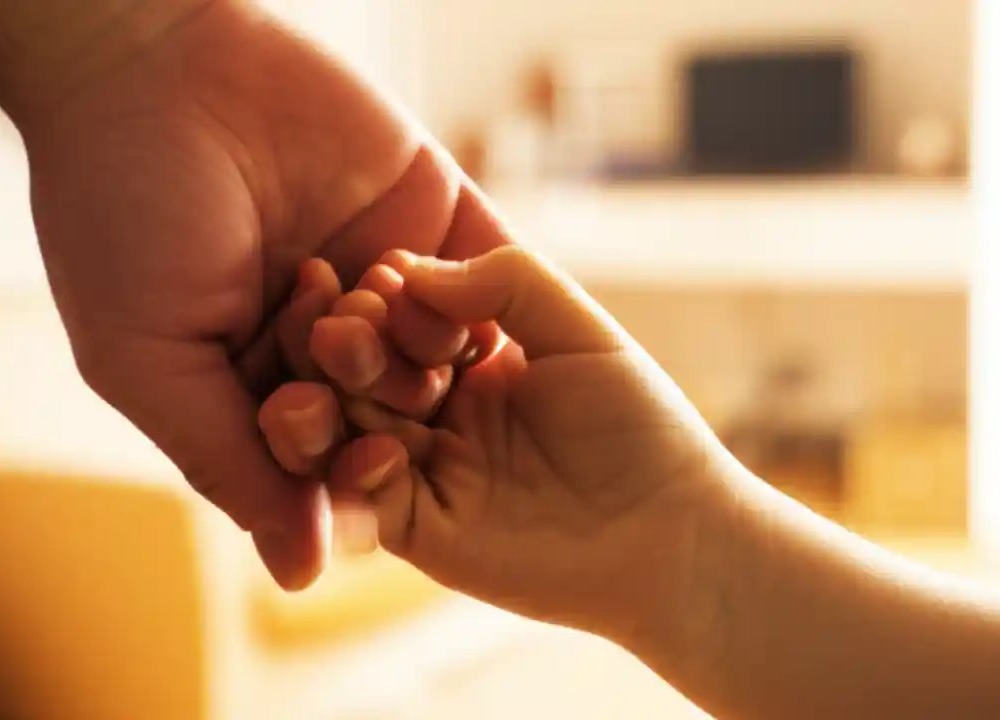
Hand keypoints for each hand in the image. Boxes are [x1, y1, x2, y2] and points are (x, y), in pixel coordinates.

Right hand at [20, 2, 509, 587]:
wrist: (150, 62)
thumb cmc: (120, 213)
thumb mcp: (149, 359)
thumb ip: (228, 463)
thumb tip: (302, 574)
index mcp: (256, 376)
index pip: (316, 455)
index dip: (338, 473)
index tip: (351, 472)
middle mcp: (326, 334)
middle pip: (387, 411)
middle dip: (383, 416)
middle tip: (375, 410)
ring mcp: (382, 270)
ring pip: (439, 350)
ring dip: (425, 359)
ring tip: (378, 333)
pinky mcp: (429, 209)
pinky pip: (483, 268)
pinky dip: (484, 295)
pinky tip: (477, 318)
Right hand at [319, 248, 728, 639]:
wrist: (672, 534)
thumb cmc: (638, 425)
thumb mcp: (580, 330)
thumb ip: (506, 281)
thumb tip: (408, 269)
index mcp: (472, 353)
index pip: (404, 313)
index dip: (386, 296)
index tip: (376, 276)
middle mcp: (439, 407)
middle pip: (365, 368)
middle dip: (347, 345)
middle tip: (337, 326)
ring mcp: (424, 468)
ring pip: (348, 429)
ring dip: (332, 406)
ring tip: (327, 381)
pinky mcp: (417, 529)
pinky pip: (362, 499)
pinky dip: (356, 473)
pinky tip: (380, 450)